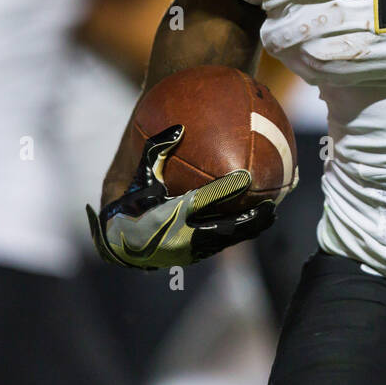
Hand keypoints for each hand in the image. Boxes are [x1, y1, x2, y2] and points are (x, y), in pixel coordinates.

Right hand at [87, 125, 276, 269]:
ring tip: (270, 215)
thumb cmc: (128, 196)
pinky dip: (236, 234)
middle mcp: (176, 237)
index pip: (199, 201)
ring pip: (223, 242)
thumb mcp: (140, 172)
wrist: (115, 234)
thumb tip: (179, 128)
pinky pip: (218, 245)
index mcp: (164, 215)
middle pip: (220, 231)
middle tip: (270, 207)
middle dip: (247, 222)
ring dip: (247, 230)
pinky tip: (254, 221)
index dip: (223, 191)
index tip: (246, 178)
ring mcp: (184, 252)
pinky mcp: (189, 257)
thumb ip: (156, 150)